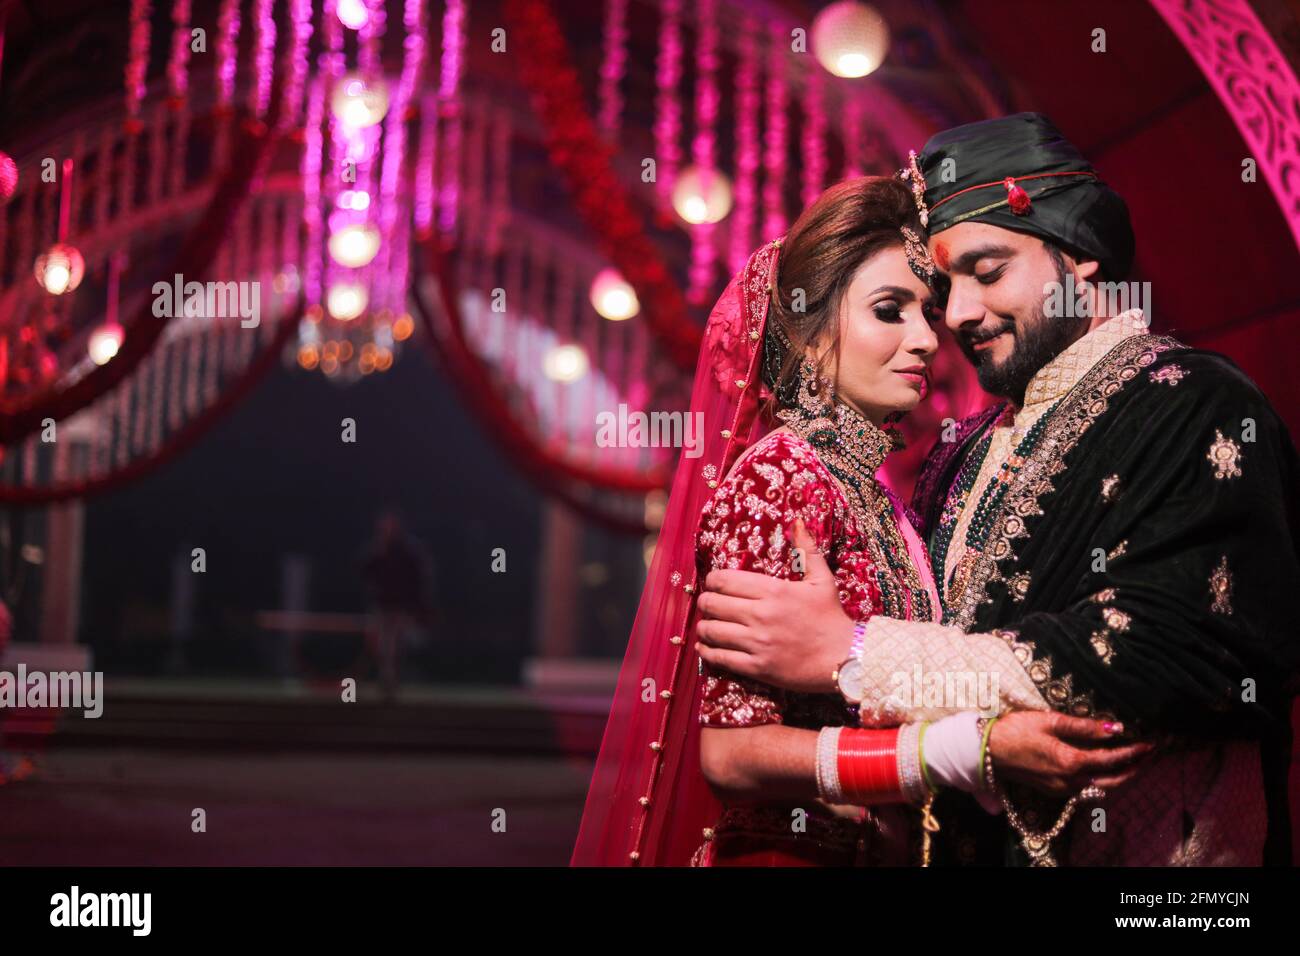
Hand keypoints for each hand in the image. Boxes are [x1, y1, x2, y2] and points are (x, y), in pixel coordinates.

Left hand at [696, 519, 852, 693]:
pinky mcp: (757, 667)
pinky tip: (706, 646)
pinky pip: (720, 658)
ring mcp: (757, 642)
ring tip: (707, 625)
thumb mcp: (822, 579)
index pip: (724, 580)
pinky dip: (707, 651)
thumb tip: (796, 521)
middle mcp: (761, 615)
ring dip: (704, 626)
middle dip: (705, 602)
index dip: (712, 580)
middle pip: (712, 603)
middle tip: (708, 604)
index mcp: (773, 591)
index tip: (714, 584)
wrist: (846, 657)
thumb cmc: (832, 617)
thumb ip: (807, 549)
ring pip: (711, 630)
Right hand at [987, 711, 1154, 797]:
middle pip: (1113, 781)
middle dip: (1134, 769)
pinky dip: (1102, 779)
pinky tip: (1105, 768)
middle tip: (1150, 755)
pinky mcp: (1055, 790)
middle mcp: (1070, 781)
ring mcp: (1062, 789)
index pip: (1111, 759)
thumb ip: (1084, 727)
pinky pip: (1087, 788)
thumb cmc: (1015, 731)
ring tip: (1134, 761)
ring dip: (1120, 776)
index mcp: (1070, 762)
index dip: (1133, 751)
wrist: (987, 751)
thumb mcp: (1050, 722)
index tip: (1150, 743)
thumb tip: (1114, 727)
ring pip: (1101, 787)